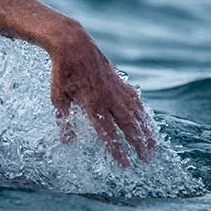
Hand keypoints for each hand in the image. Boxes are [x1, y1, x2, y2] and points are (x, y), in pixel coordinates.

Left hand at [48, 32, 155, 165]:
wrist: (73, 45)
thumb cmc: (62, 72)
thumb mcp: (57, 97)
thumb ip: (64, 120)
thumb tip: (67, 141)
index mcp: (92, 104)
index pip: (107, 133)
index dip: (117, 150)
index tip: (125, 164)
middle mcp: (109, 98)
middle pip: (128, 125)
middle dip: (138, 144)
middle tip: (146, 159)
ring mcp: (117, 89)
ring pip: (136, 114)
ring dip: (145, 131)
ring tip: (153, 146)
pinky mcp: (120, 81)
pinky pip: (135, 100)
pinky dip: (143, 112)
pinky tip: (147, 121)